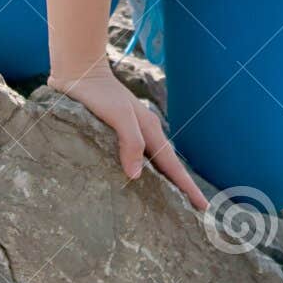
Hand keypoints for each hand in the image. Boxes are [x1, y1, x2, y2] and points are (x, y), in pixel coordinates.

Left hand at [47, 55, 208, 212]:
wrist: (78, 71)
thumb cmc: (98, 93)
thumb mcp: (118, 115)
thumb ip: (130, 142)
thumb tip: (137, 175)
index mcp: (150, 130)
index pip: (173, 166)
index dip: (188, 187)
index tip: (203, 206)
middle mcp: (144, 133)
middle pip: (167, 166)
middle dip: (181, 187)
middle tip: (192, 211)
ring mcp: (131, 133)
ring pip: (152, 162)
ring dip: (162, 181)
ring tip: (168, 202)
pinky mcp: (115, 133)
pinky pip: (135, 158)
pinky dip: (142, 172)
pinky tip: (135, 182)